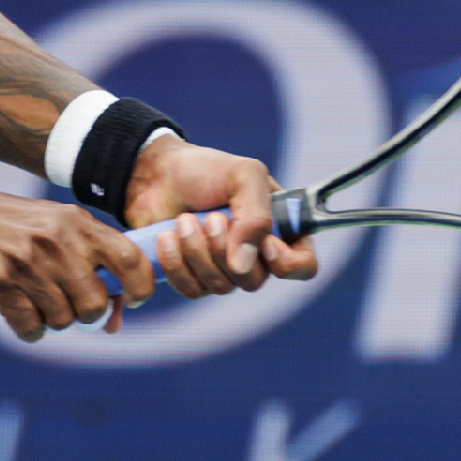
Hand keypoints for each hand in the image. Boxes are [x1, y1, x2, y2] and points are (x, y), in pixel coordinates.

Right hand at [0, 189, 155, 340]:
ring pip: (63, 321)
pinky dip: (29, 329)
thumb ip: (90, 266)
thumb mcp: (56, 230)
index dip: (140, 287)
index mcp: (77, 223)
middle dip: (83, 314)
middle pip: (94, 304)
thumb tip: (114, 323)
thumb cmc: (15, 231)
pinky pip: (32, 329)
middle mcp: (56, 241)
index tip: (133, 299)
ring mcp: (27, 262)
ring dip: (52, 320)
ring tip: (34, 299)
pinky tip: (17, 310)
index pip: (129, 259)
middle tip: (65, 302)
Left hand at [121, 135, 319, 297]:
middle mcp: (256, 255)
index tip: (265, 244)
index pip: (303, 266)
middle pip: (254, 281)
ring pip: (221, 286)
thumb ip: (256, 216)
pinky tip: (166, 237)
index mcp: (279, 228)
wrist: (157, 173)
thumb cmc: (205, 170)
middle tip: (210, 218)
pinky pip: (192, 290)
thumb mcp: (243, 175)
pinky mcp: (194, 276)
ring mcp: (224, 269)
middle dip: (224, 249)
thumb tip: (242, 265)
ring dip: (197, 252)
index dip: (288, 264)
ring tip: (183, 220)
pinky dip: (176, 264)